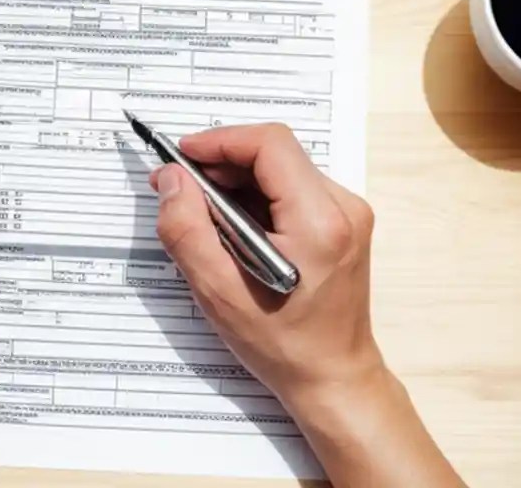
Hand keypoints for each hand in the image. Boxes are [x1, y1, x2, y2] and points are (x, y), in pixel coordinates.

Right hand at [152, 125, 464, 486]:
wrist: (333, 377)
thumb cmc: (282, 345)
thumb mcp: (218, 293)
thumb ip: (187, 231)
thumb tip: (172, 180)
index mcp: (318, 222)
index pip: (269, 146)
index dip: (220, 141)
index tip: (181, 156)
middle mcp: (343, 209)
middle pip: (275, 153)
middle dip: (222, 162)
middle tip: (178, 187)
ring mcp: (348, 214)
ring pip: (282, 169)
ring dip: (237, 181)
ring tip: (202, 213)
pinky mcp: (343, 223)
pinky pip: (293, 189)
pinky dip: (257, 197)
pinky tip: (232, 227)